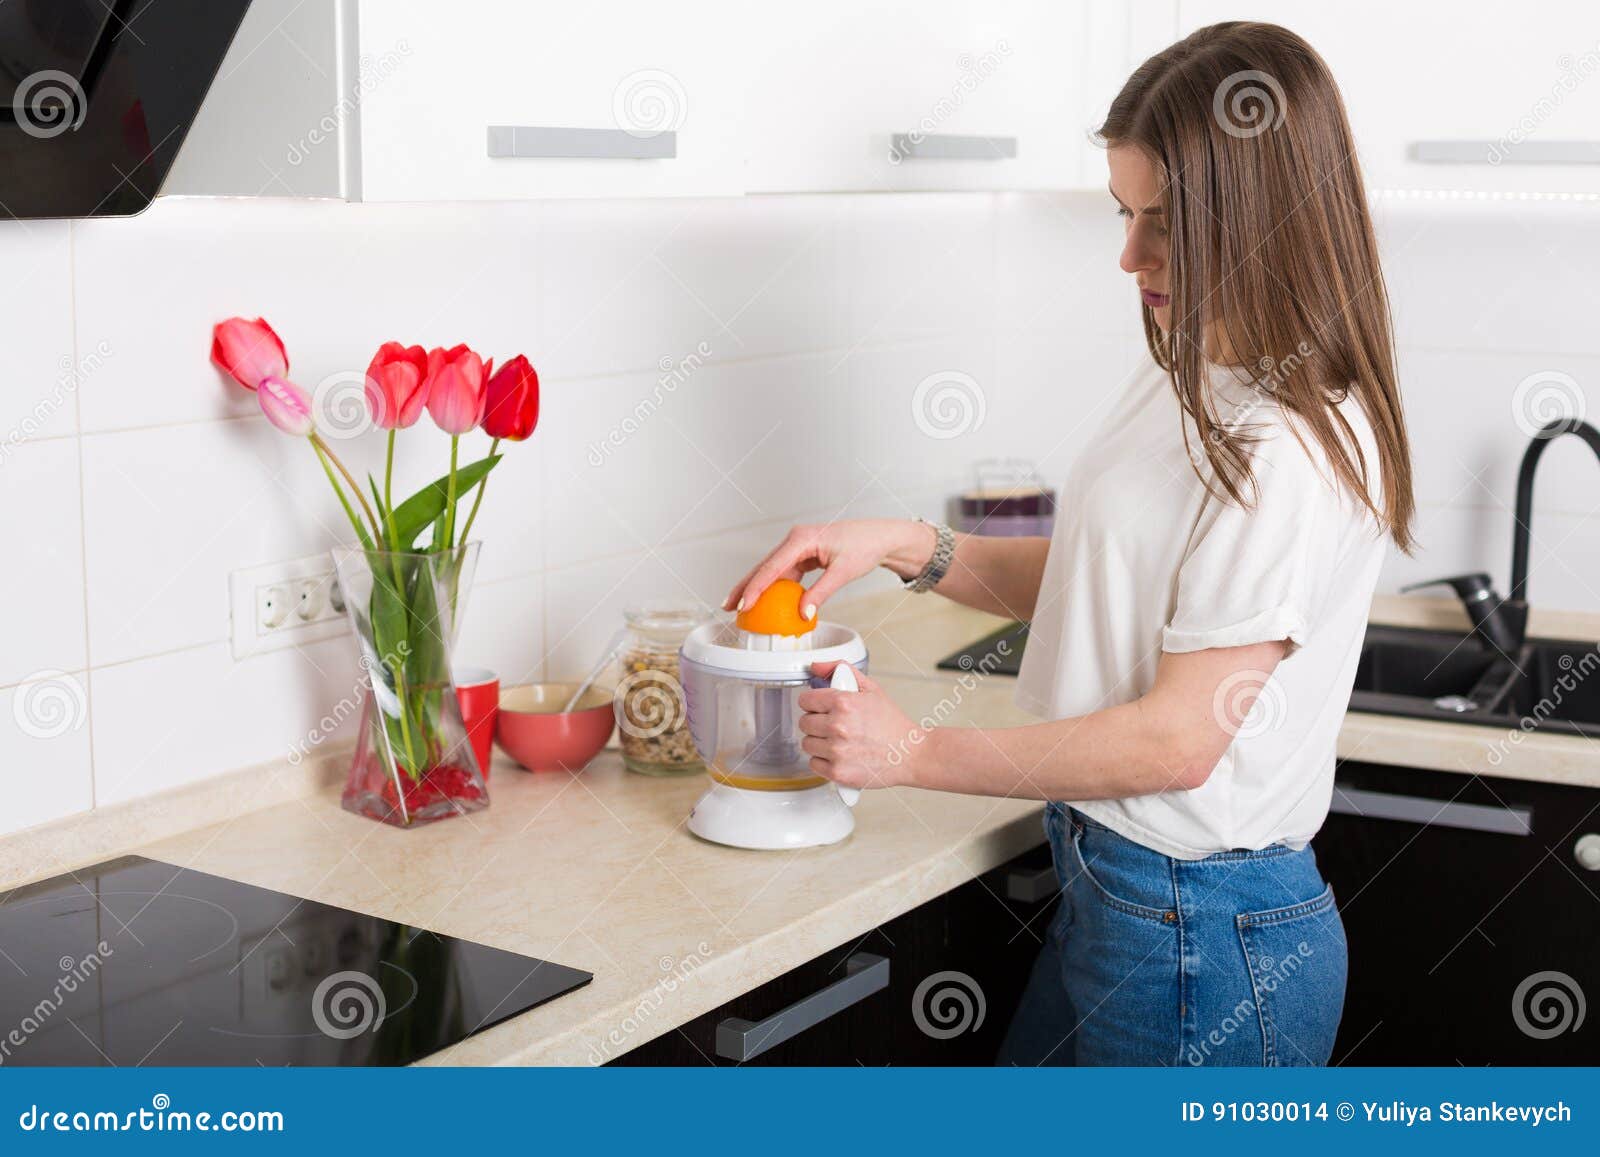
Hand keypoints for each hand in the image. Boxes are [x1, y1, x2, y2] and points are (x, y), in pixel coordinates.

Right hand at [723, 519, 935, 616]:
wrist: (880, 537)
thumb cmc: (865, 545)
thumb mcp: (843, 572)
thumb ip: (821, 592)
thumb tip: (802, 613)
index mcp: (802, 538)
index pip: (772, 566)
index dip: (755, 587)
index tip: (744, 605)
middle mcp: (796, 539)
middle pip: (764, 566)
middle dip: (745, 586)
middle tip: (728, 606)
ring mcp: (799, 546)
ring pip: (771, 570)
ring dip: (756, 587)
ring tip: (740, 606)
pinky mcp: (804, 554)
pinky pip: (783, 572)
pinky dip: (774, 586)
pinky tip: (765, 601)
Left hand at [796, 662, 923, 790]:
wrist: (910, 754)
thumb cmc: (893, 725)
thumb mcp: (871, 689)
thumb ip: (842, 670)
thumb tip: (817, 666)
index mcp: (843, 703)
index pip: (805, 700)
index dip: (814, 703)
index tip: (821, 708)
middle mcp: (838, 726)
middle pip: (804, 722)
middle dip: (817, 722)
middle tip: (834, 725)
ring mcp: (837, 751)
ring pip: (807, 743)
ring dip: (819, 742)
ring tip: (839, 741)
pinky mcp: (838, 772)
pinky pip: (814, 763)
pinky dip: (824, 761)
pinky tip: (839, 755)